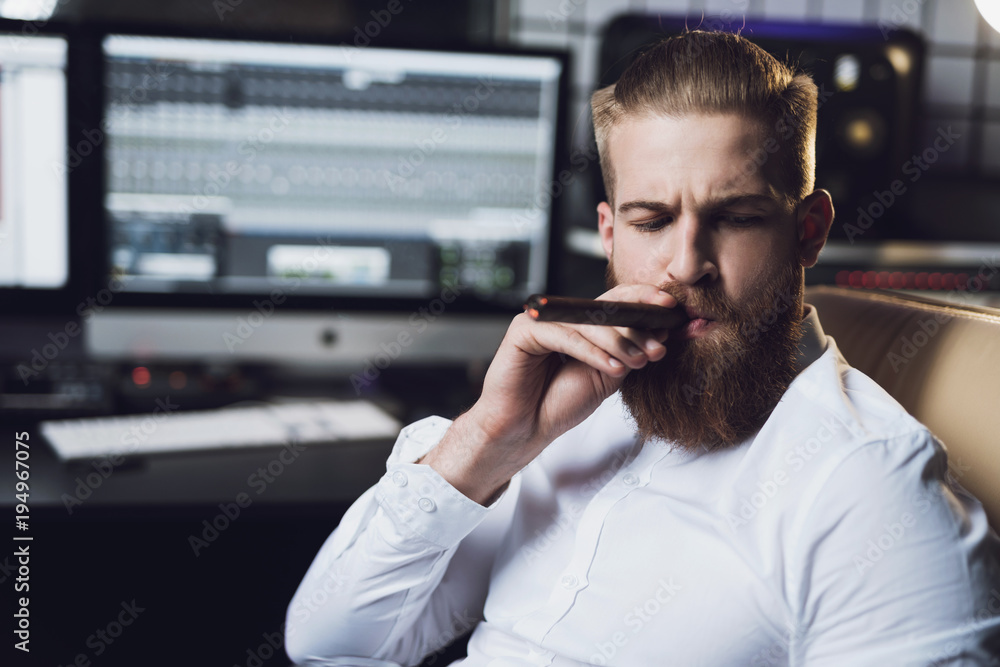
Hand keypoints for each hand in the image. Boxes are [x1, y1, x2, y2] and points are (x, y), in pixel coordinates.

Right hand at [420, 285, 676, 503]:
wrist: (524, 429)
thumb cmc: (559, 403)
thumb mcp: (609, 375)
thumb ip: (632, 352)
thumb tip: (668, 332)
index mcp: (584, 324)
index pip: (618, 301)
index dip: (646, 301)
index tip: (676, 312)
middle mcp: (563, 316)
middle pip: (606, 305)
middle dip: (638, 325)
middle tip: (657, 348)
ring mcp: (542, 319)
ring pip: (589, 321)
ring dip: (619, 341)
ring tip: (638, 362)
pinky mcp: (524, 330)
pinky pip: (565, 334)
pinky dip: (592, 351)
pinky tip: (612, 368)